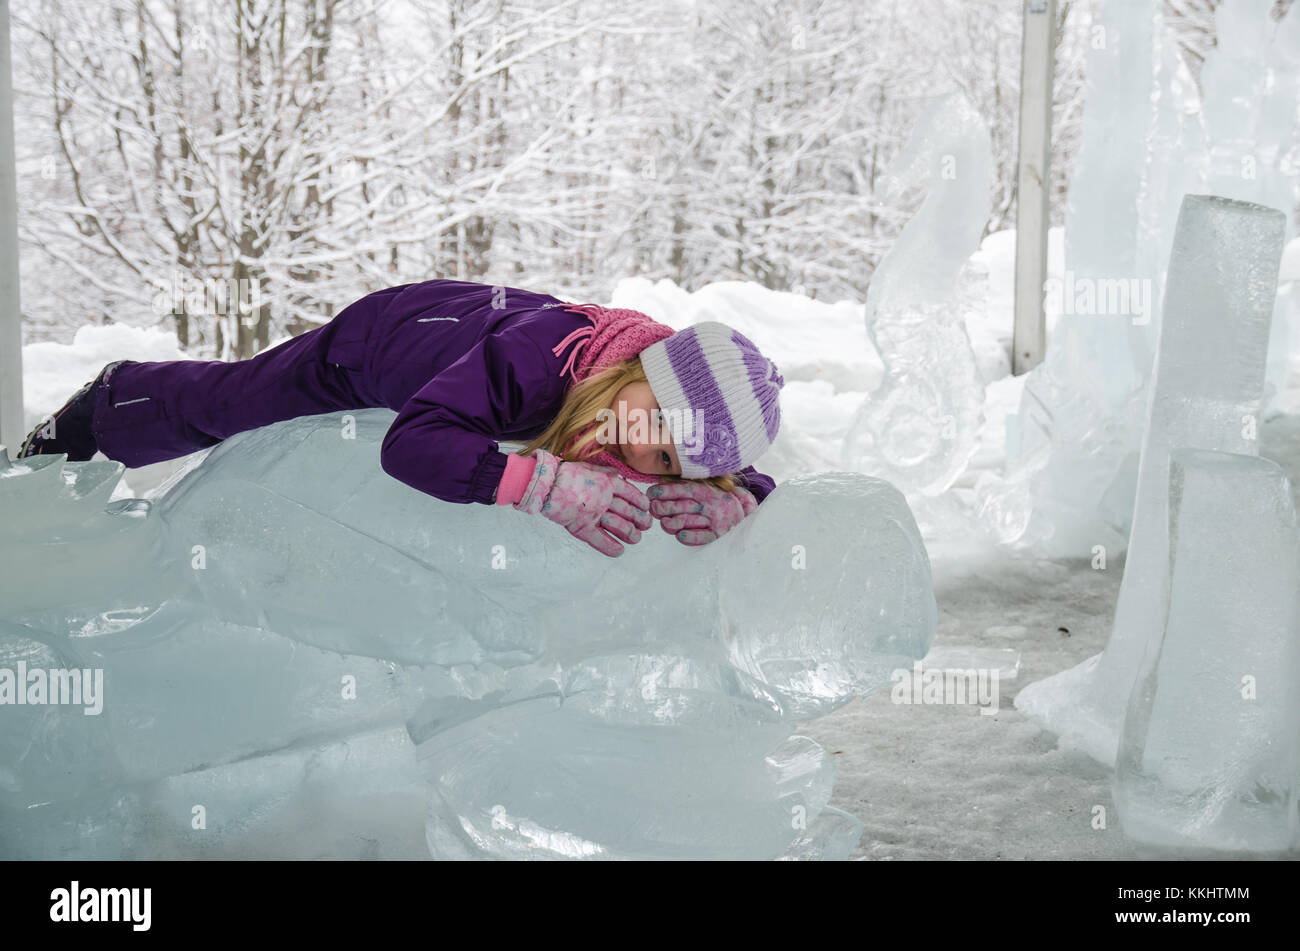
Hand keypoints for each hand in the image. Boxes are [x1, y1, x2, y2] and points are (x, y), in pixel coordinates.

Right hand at [514, 449, 652, 556]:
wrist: (546, 483)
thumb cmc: (566, 474)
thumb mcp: (590, 467)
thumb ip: (606, 473)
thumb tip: (618, 475)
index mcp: (608, 483)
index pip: (632, 495)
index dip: (642, 504)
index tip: (647, 509)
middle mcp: (605, 499)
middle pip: (630, 512)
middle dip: (641, 521)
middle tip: (646, 526)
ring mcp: (594, 514)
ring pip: (620, 527)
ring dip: (631, 535)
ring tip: (635, 539)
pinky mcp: (582, 527)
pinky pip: (601, 540)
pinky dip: (612, 547)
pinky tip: (619, 551)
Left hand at [647, 481, 756, 545]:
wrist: (745, 517)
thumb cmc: (717, 503)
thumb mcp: (706, 491)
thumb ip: (687, 488)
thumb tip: (659, 491)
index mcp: (706, 491)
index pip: (681, 489)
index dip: (664, 491)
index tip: (650, 494)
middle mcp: (710, 504)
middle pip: (680, 506)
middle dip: (663, 508)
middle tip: (655, 509)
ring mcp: (714, 520)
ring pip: (685, 521)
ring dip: (670, 523)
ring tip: (665, 522)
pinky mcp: (717, 535)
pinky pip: (698, 537)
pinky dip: (686, 536)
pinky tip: (679, 534)